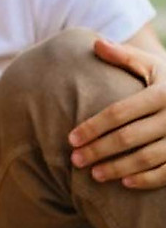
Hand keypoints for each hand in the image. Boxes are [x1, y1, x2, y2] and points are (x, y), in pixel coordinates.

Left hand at [69, 36, 165, 188]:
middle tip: (75, 160)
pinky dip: (147, 179)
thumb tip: (95, 44)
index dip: (93, 127)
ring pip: (147, 158)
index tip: (71, 139)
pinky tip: (125, 183)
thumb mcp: (152, 65)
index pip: (119, 113)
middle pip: (128, 137)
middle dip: (99, 150)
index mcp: (162, 93)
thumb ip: (125, 57)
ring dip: (118, 168)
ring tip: (93, 174)